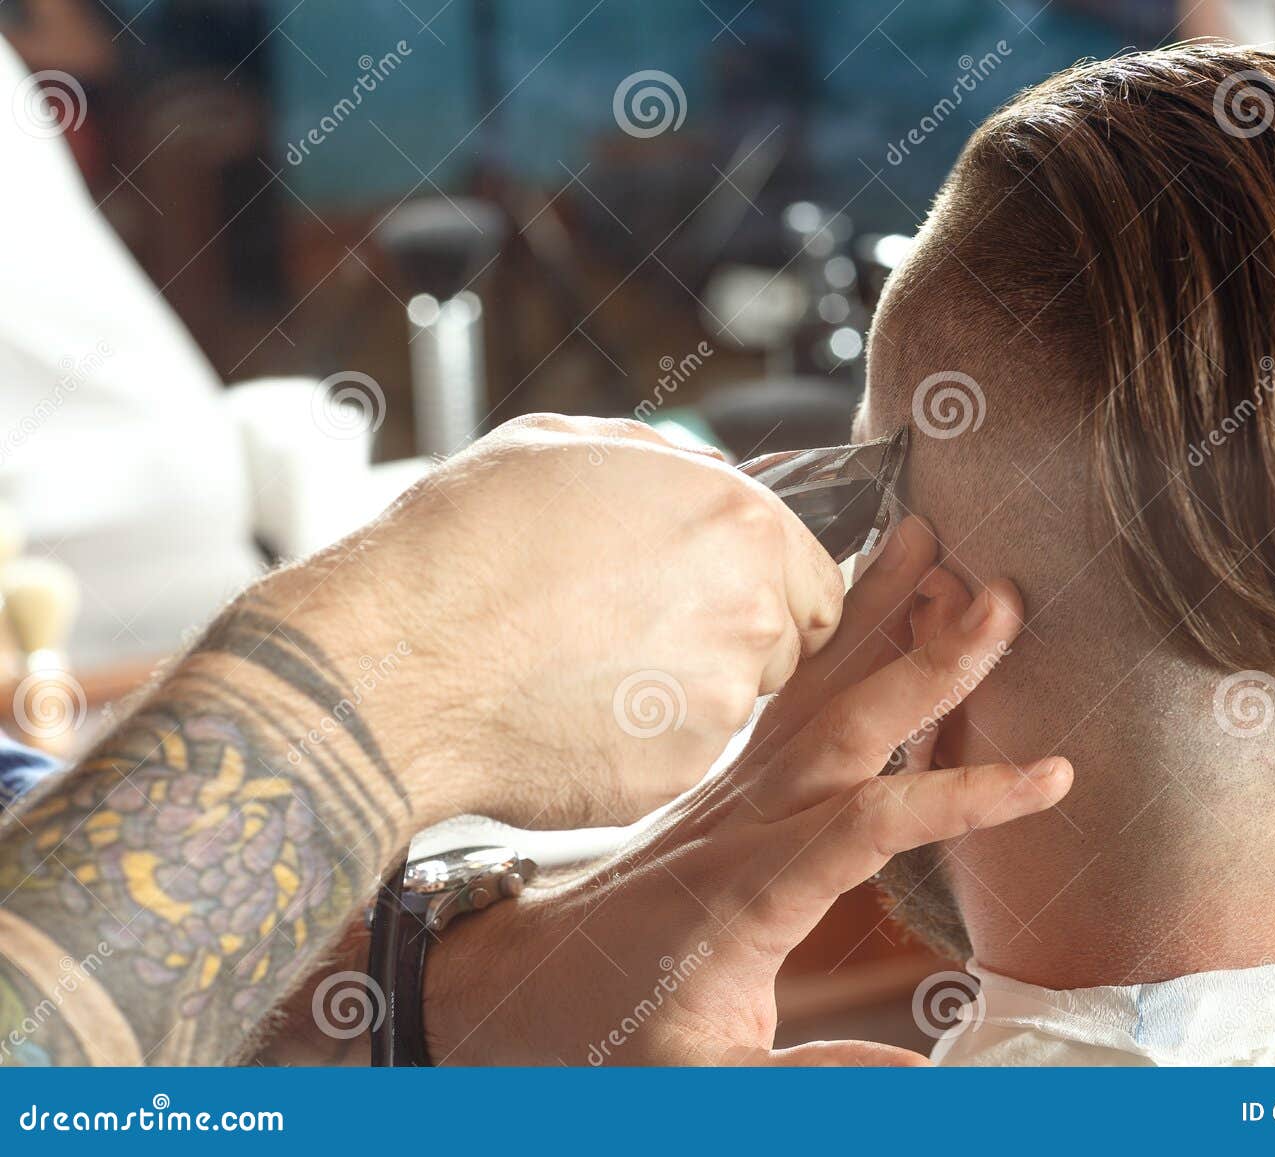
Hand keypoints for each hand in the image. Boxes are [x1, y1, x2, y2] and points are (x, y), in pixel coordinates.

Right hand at [245, 414, 845, 829]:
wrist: (394, 663)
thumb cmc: (463, 548)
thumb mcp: (564, 448)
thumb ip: (664, 464)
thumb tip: (701, 478)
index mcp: (739, 524)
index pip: (819, 580)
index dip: (771, 588)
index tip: (724, 597)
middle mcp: (748, 615)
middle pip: (781, 645)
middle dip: (727, 638)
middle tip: (634, 628)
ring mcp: (717, 705)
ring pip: (731, 704)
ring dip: (681, 692)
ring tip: (585, 666)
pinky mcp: (674, 775)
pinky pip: (679, 757)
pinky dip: (639, 743)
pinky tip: (569, 712)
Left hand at [421, 517, 1072, 1064]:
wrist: (525, 987)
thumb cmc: (608, 1035)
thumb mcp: (701, 1083)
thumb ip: (816, 1079)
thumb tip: (929, 1085)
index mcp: (749, 891)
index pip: (869, 822)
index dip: (962, 794)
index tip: (1051, 774)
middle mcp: (744, 819)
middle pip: (847, 723)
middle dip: (929, 658)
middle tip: (1001, 597)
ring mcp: (733, 789)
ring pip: (814, 687)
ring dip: (874, 613)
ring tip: (928, 540)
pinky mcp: (728, 778)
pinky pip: (787, 694)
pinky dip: (830, 636)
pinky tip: (859, 591)